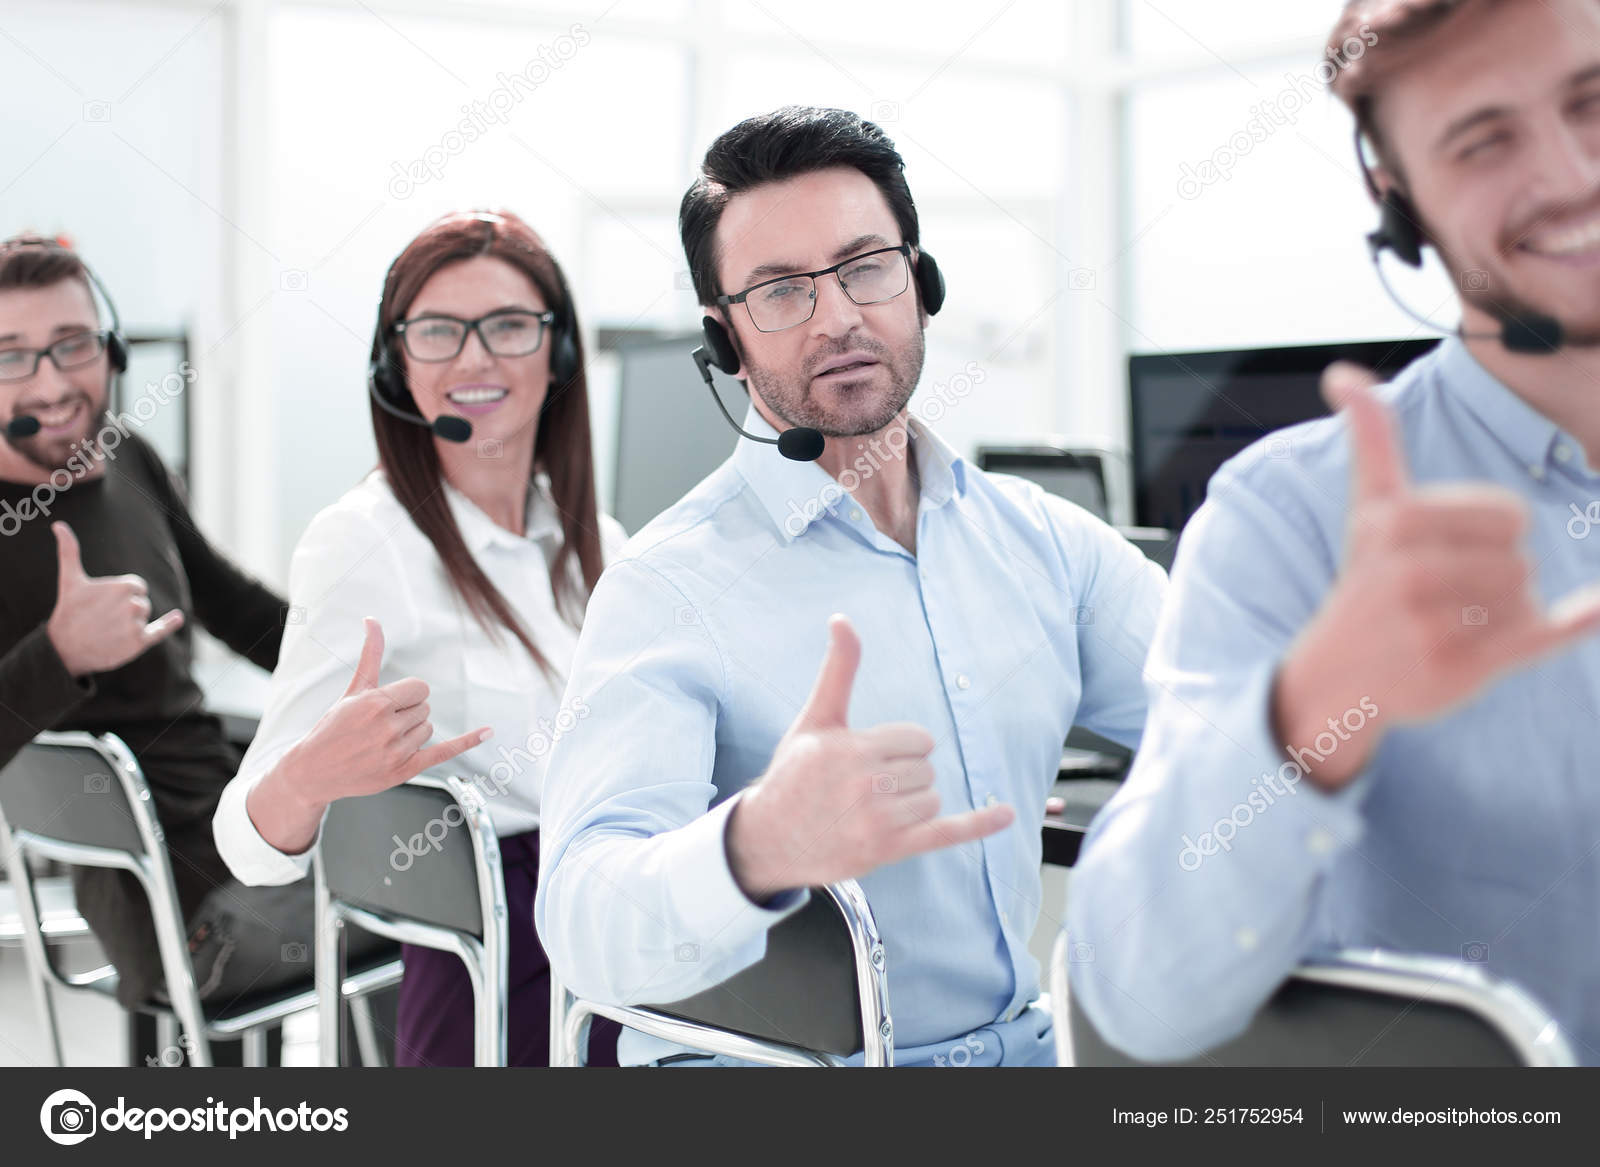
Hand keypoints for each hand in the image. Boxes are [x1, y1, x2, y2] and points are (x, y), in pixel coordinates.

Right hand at [45, 521, 183, 676]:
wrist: (64, 647)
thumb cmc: (69, 610)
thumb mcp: (70, 579)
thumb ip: (69, 550)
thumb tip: (59, 525)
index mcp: (123, 586)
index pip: (138, 587)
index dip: (123, 594)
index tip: (106, 602)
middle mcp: (133, 605)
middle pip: (141, 602)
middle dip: (126, 608)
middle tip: (104, 617)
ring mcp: (136, 624)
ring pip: (144, 616)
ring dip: (131, 622)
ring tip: (108, 628)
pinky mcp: (138, 643)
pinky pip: (159, 631)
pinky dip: (170, 624)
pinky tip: (178, 618)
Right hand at [246, 617, 490, 854]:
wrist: (314, 771)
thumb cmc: (333, 727)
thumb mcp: (354, 690)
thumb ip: (371, 654)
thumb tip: (372, 620)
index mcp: (377, 703)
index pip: (421, 689)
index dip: (409, 695)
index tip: (391, 704)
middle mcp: (387, 727)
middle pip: (425, 709)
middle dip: (407, 714)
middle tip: (380, 727)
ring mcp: (396, 751)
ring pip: (428, 729)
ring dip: (412, 733)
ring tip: (383, 742)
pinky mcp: (404, 771)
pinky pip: (445, 752)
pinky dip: (468, 741)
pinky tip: (488, 731)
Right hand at [726, 615, 1014, 899]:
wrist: (768, 838)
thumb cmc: (793, 776)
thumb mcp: (815, 720)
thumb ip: (838, 671)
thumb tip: (843, 619)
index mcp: (854, 748)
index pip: (918, 739)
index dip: (901, 747)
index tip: (874, 759)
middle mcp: (867, 784)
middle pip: (926, 769)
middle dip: (904, 776)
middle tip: (865, 788)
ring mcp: (879, 820)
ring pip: (931, 798)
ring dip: (913, 803)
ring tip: (872, 809)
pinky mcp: (888, 849)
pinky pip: (945, 833)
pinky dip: (980, 824)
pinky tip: (1007, 813)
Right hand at [1272, 363, 1599, 788]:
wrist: (1334, 676)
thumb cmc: (1366, 581)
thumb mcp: (1367, 508)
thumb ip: (1371, 437)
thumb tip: (1342, 373)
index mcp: (1394, 522)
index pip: (1509, 516)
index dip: (1497, 532)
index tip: (1450, 549)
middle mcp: (1408, 572)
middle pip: (1520, 559)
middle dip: (1500, 576)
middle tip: (1448, 596)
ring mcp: (1431, 623)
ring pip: (1528, 600)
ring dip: (1507, 614)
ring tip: (1455, 625)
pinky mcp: (1456, 668)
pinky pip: (1537, 637)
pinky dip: (1571, 625)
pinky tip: (1593, 610)